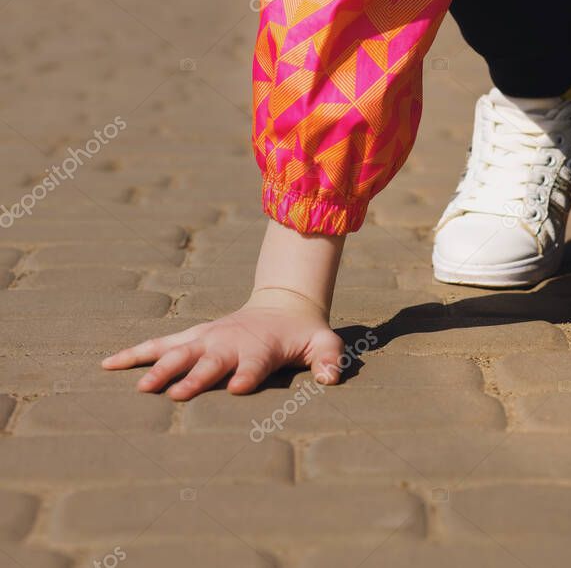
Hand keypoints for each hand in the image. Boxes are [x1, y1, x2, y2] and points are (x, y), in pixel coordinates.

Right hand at [102, 288, 343, 400]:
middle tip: (174, 395)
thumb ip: (330, 359)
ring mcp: (208, 337)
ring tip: (139, 388)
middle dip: (194, 376)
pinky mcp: (193, 336)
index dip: (247, 375)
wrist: (282, 305)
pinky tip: (108, 364)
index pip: (254, 363)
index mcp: (261, 348)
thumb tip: (332, 377)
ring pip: (178, 351)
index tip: (236, 388)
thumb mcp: (324, 342)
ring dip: (159, 367)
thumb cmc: (302, 333)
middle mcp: (230, 342)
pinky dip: (135, 353)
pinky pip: (159, 345)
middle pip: (210, 360)